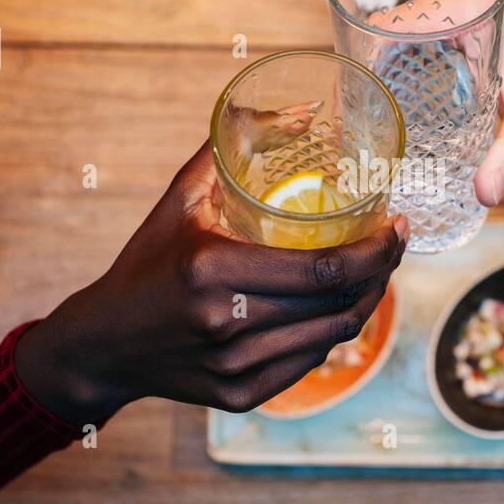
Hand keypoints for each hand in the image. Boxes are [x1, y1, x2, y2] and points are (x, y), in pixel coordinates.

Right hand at [15, 142, 407, 422]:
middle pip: (338, 304)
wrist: (104, 344)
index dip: (377, 252)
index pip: (324, 269)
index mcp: (213, 269)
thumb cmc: (149, 260)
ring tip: (373, 274)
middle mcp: (226, 323)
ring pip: (332, 337)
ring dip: (366, 304)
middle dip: (381, 273)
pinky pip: (309, 363)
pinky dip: (332, 333)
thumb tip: (304, 108)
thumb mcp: (181, 197)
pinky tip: (337, 308)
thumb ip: (236, 144)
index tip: (398, 227)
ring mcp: (234, 367)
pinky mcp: (239, 396)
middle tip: (392, 246)